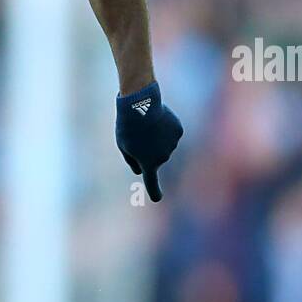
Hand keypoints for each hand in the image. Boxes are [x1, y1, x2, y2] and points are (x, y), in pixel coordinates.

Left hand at [115, 80, 182, 202]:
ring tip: (146, 124)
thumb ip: (132, 160)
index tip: (157, 198)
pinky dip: (164, 127)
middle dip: (147, 149)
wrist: (141, 104)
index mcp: (148, 163)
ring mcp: (172, 144)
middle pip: (155, 157)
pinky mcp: (178, 131)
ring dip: (156, 137)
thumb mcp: (123, 145)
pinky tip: (157, 118)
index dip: (154, 192)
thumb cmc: (128, 126)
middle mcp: (163, 157)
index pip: (151, 182)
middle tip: (138, 133)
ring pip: (163, 144)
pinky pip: (170, 132)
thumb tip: (141, 170)